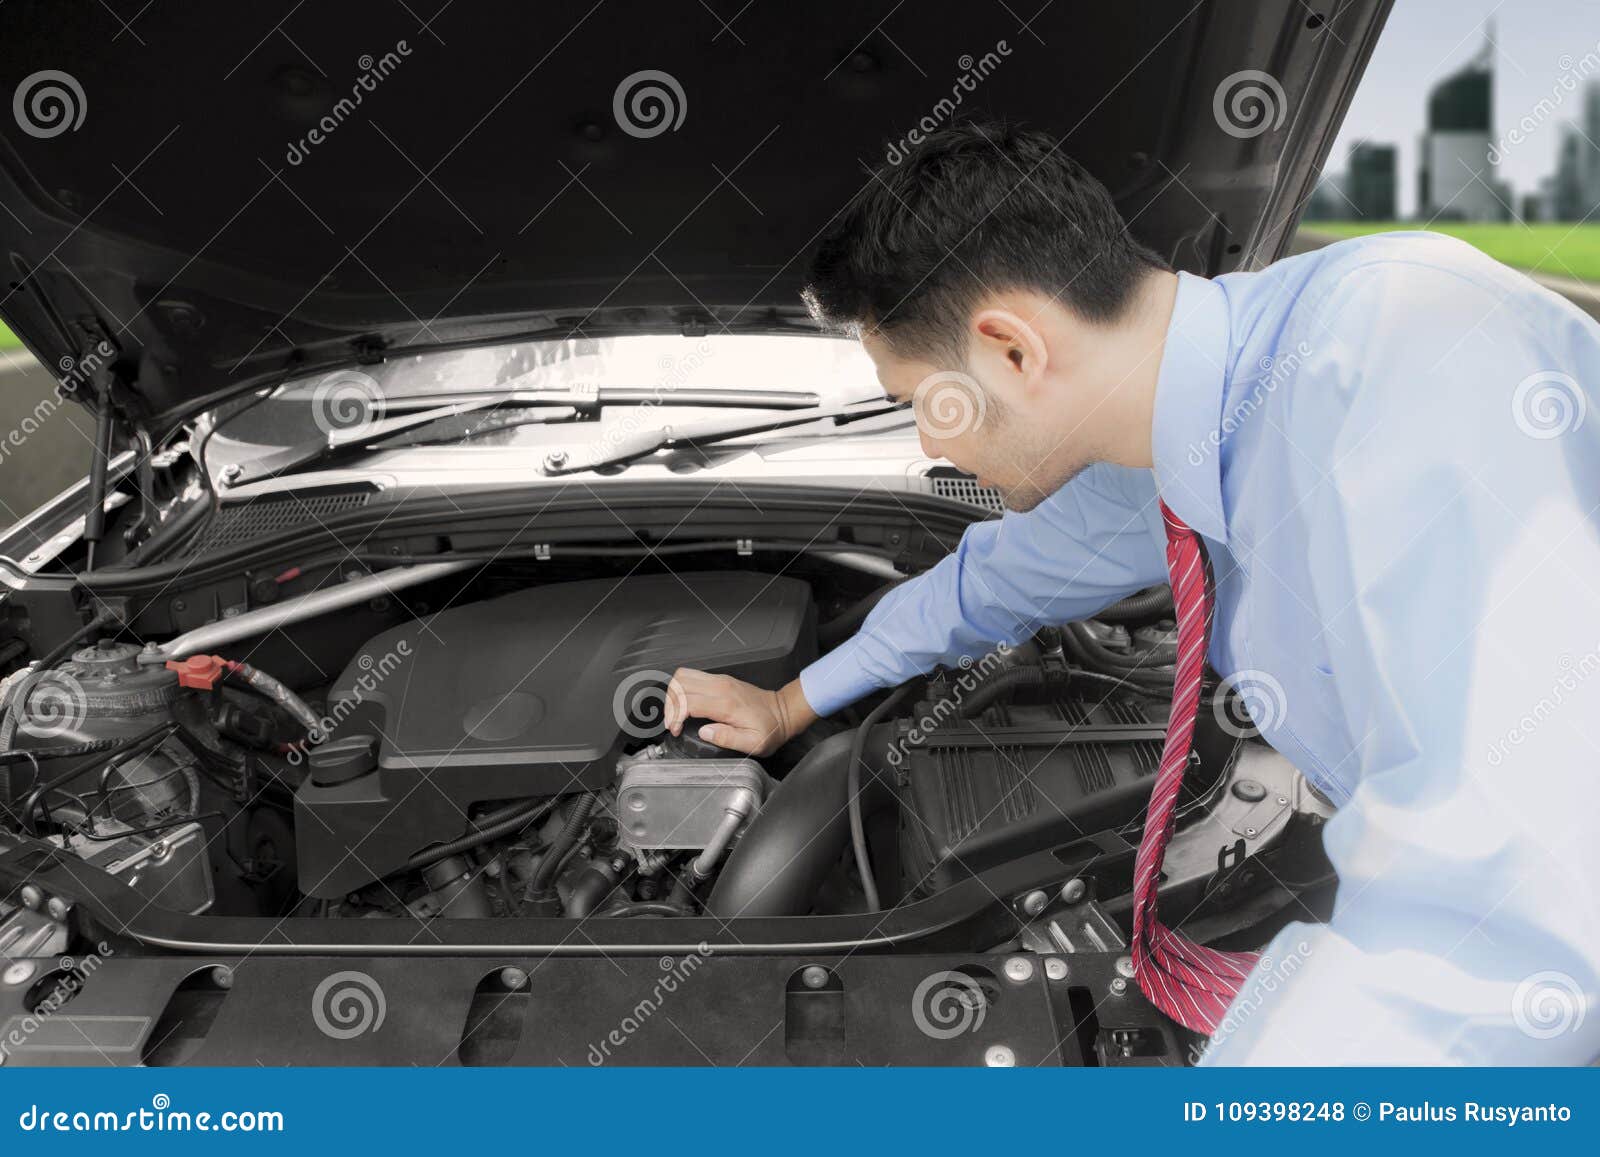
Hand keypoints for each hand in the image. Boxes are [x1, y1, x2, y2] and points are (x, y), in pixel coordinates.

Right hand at [663, 669, 817, 755]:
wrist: (783, 712)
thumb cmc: (770, 728)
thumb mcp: (753, 743)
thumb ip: (727, 738)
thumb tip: (704, 733)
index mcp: (727, 703)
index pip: (688, 702)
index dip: (675, 716)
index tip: (675, 730)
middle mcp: (721, 686)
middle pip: (680, 684)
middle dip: (669, 705)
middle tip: (672, 723)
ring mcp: (720, 680)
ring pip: (683, 675)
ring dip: (673, 694)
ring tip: (675, 713)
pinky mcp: (720, 680)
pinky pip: (692, 676)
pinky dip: (681, 689)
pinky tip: (684, 705)